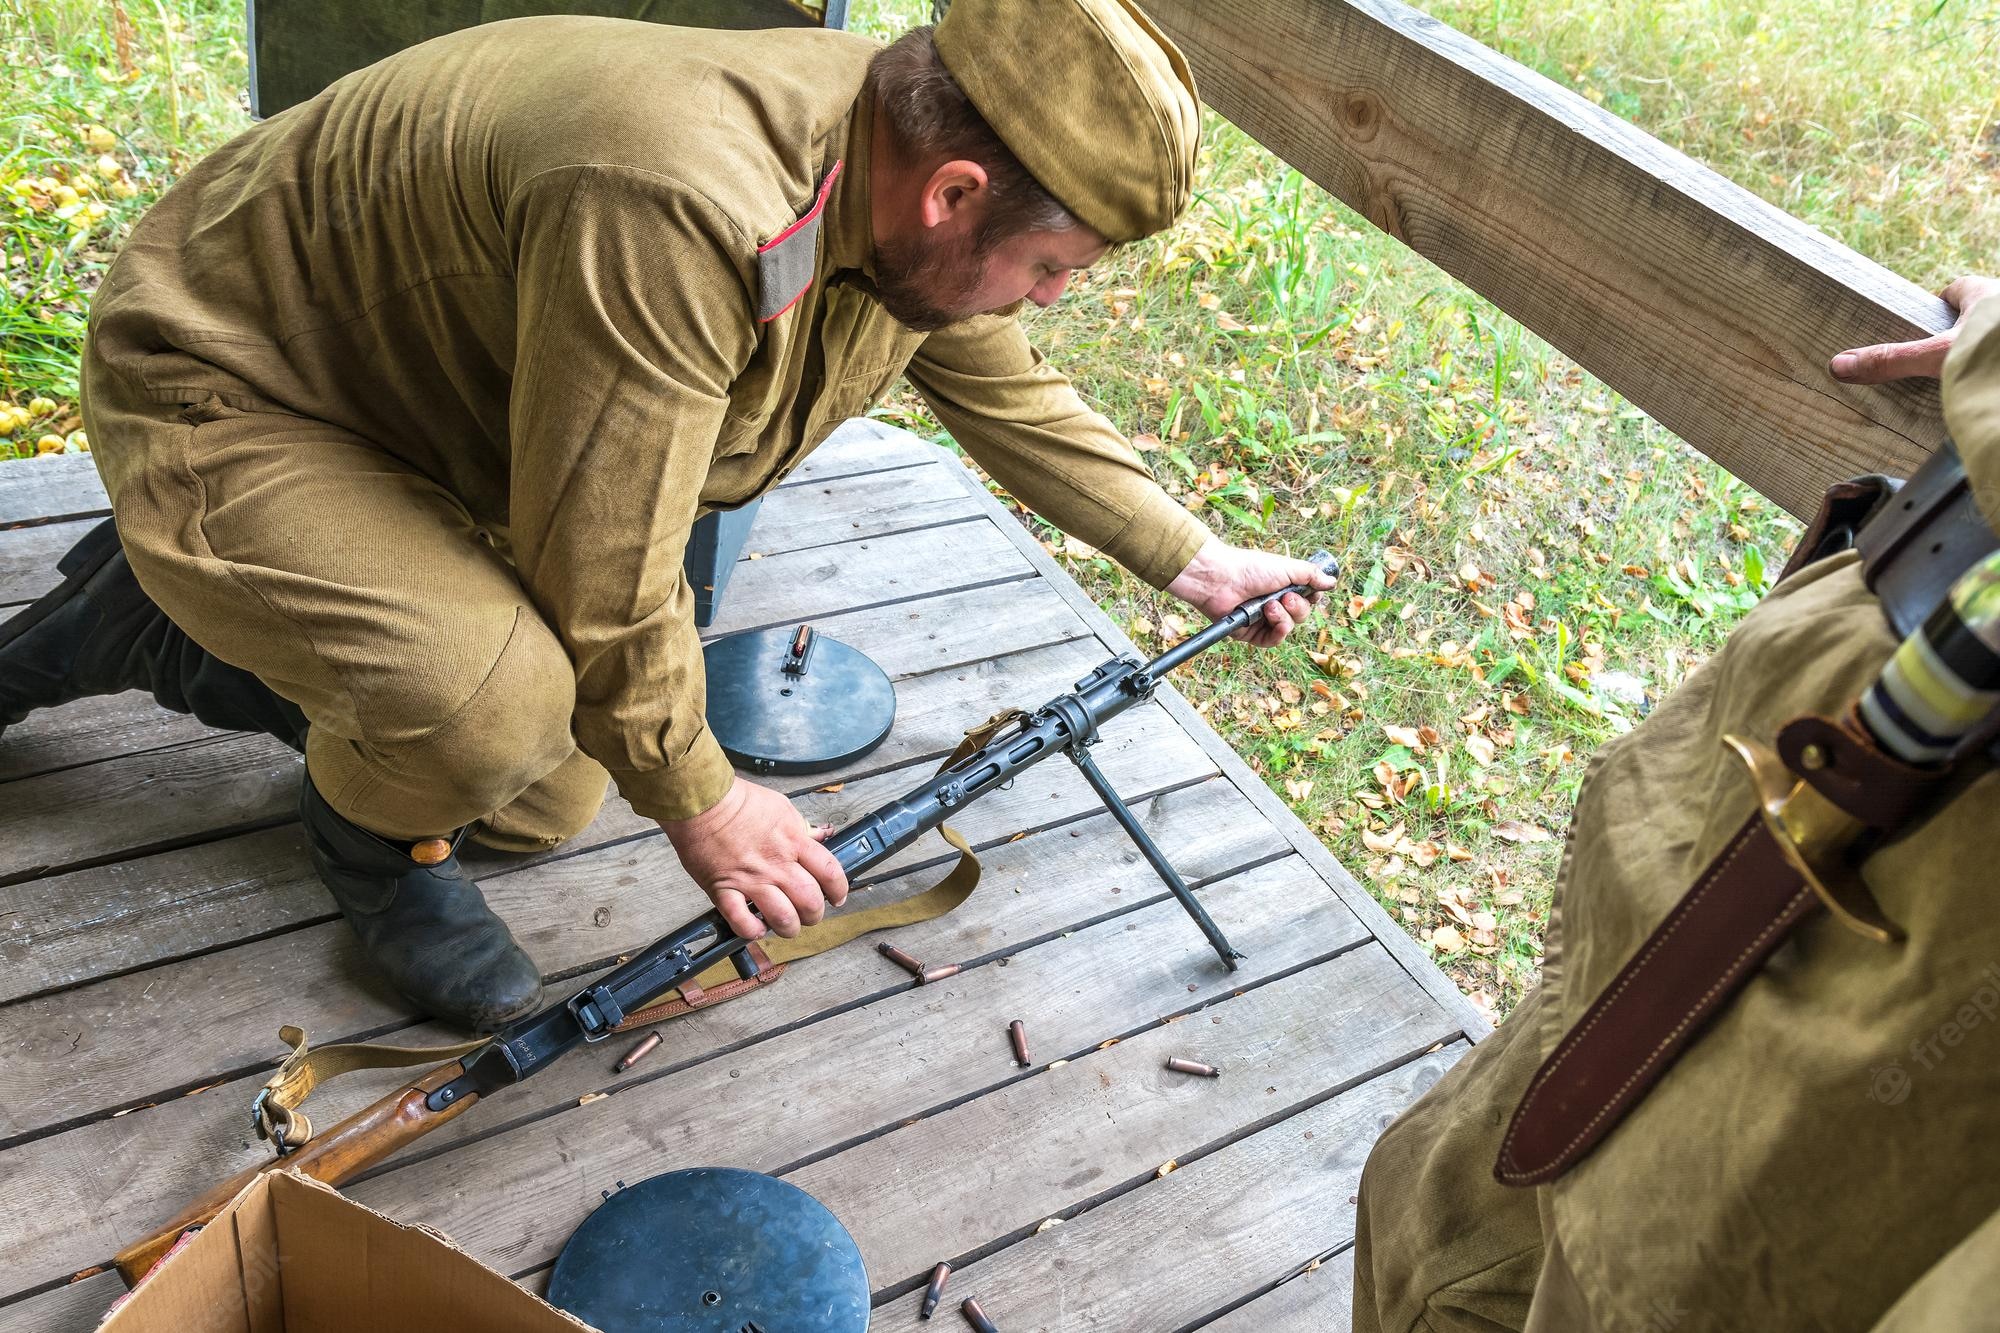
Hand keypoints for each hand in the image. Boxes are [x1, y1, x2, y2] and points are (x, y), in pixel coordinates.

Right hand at [661, 777, 847, 939]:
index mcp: (794, 842)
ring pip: (782, 917)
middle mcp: (776, 864)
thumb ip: (801, 827)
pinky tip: (755, 928)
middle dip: (814, 914)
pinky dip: (752, 931)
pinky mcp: (724, 889)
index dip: (839, 889)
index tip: (837, 896)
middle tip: (809, 913)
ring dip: (789, 927)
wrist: (702, 801)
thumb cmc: (738, 801)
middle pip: (810, 901)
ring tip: (785, 925)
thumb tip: (820, 834)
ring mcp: (750, 879)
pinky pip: (741, 921)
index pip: (830, 872)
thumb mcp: (781, 807)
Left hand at [1164, 537, 1336, 647]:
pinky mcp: (1251, 634)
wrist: (1222, 579)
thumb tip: (1331, 582)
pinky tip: (1270, 616)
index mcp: (1283, 586)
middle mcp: (1274, 603)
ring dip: (1285, 617)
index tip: (1312, 591)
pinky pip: (1273, 640)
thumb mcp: (1288, 568)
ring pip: (1289, 628)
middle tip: (1285, 596)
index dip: (1312, 597)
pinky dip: (1277, 630)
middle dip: (1298, 607)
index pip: (1308, 598)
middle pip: (1302, 615)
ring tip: (1270, 604)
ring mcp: (1262, 620)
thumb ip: (1311, 575)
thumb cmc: (1252, 568)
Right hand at [1831, 275, 1999, 383]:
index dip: (1944, 301)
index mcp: (1988, 294)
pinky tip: (1993, 379)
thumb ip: (1892, 361)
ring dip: (1992, 345)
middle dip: (1971, 326)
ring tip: (1978, 369)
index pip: (1960, 288)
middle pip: (1986, 309)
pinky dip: (1999, 363)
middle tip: (1951, 351)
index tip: (1932, 317)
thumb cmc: (1995, 354)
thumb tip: (1839, 365)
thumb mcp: (1938, 358)